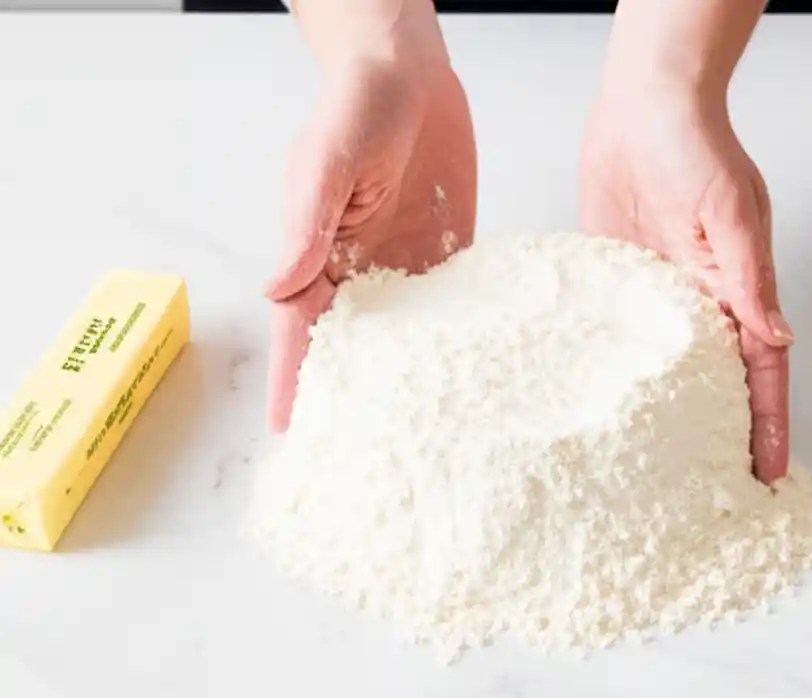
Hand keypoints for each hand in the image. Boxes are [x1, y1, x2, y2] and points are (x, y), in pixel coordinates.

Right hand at [264, 58, 476, 432]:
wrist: (412, 74)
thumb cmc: (354, 108)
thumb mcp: (323, 167)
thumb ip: (306, 228)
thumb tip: (277, 289)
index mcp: (318, 255)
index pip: (302, 329)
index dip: (295, 378)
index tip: (291, 429)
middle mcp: (361, 269)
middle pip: (355, 343)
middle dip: (356, 394)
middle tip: (363, 453)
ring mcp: (407, 265)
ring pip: (407, 333)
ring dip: (412, 378)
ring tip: (423, 434)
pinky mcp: (451, 251)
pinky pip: (455, 301)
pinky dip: (462, 336)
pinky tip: (477, 375)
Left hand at [579, 87, 792, 482]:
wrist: (644, 102)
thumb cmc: (698, 147)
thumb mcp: (732, 214)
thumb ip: (749, 280)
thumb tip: (778, 338)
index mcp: (735, 288)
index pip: (759, 370)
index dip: (767, 422)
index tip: (768, 473)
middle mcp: (698, 297)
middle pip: (713, 376)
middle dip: (718, 430)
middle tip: (709, 488)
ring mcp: (654, 288)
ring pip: (662, 361)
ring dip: (663, 406)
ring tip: (650, 463)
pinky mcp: (613, 271)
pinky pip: (613, 325)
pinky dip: (609, 361)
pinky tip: (591, 399)